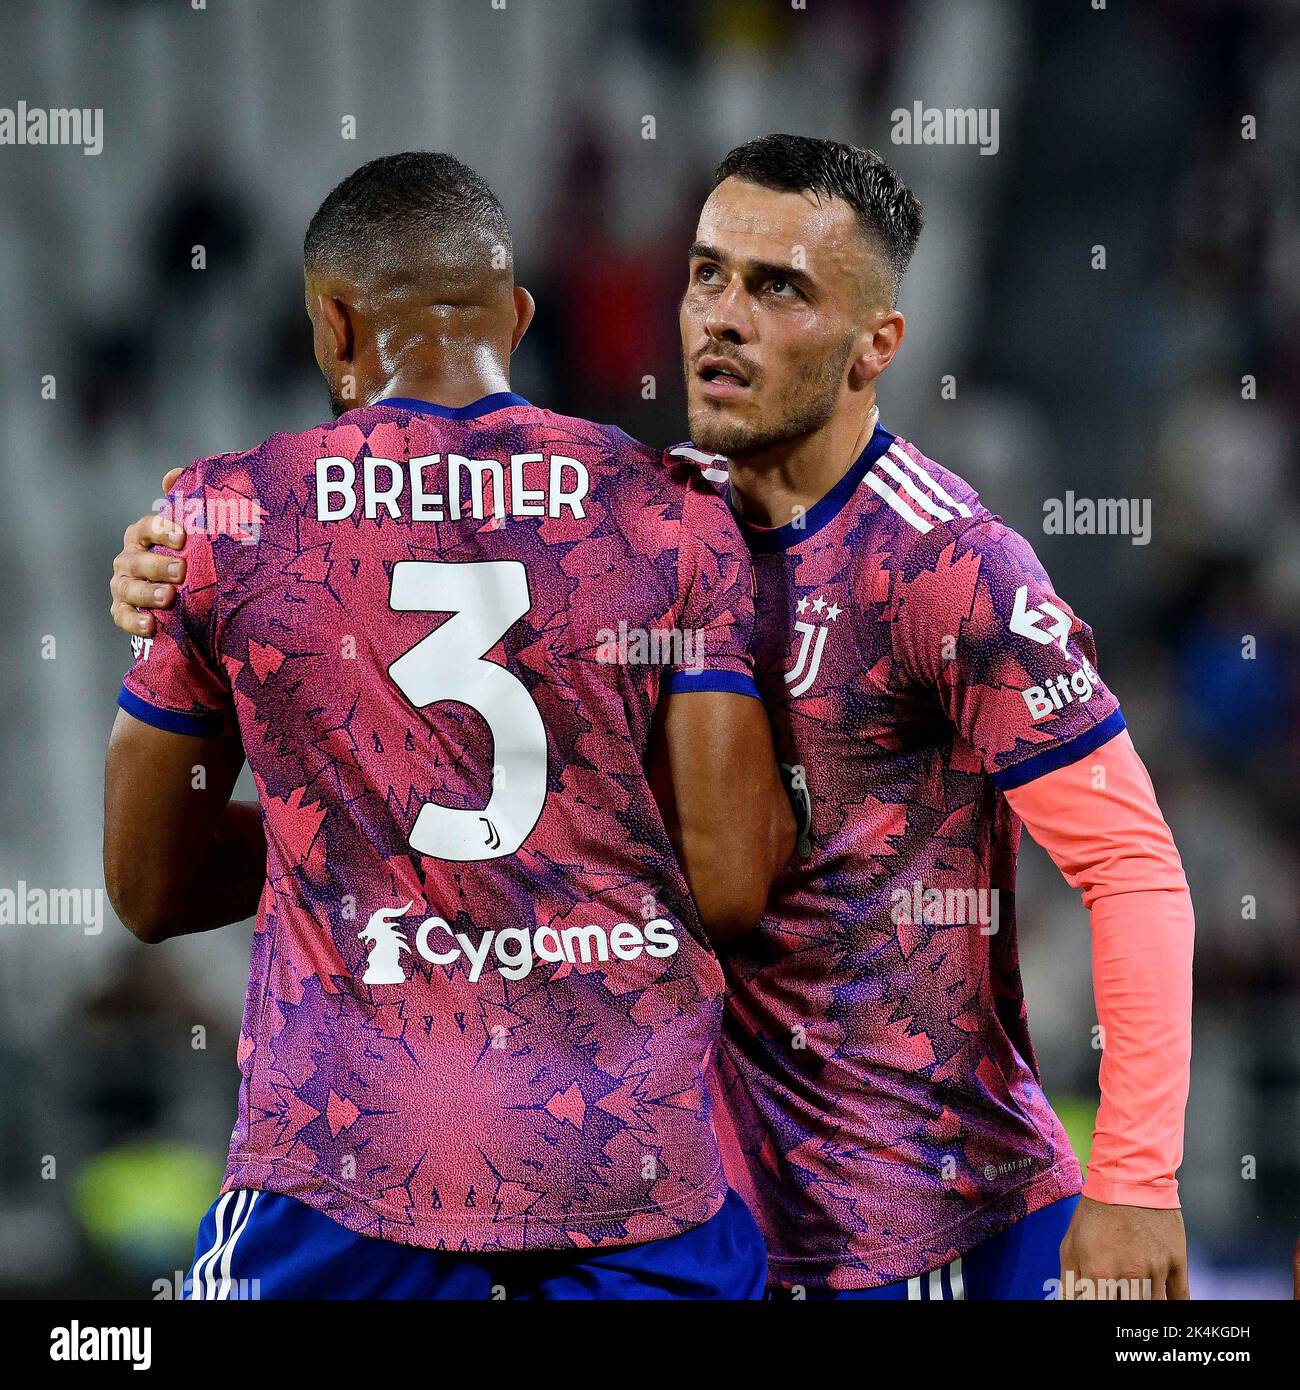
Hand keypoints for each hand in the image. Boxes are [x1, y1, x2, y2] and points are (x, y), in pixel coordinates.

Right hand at [110, 468, 186, 636]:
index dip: (160, 530)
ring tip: (168, 597)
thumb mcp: (192, 530)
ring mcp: (124, 586)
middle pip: (135, 560)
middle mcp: (129, 559)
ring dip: (146, 593)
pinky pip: (122, 617)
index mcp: (143, 536)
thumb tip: (171, 475)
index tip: (182, 536)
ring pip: (127, 588)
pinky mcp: (124, 611)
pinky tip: (151, 625)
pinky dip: (133, 621)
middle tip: (181, 571)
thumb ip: (184, 501)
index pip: (145, 527)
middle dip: (156, 565)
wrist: (190, 596)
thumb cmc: (189, 555)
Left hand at [1059, 1196, 1188, 1298]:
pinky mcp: (1177, 1262)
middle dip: (1120, 1303)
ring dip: (1144, 1304)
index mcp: (1099, 1272)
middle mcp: (1129, 1275)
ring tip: (1134, 1295)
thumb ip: (1070, 1283)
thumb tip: (1069, 1306)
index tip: (1098, 1300)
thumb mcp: (1071, 1244)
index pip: (1099, 1310)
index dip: (1098, 1309)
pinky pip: (1180, 1300)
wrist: (1130, 1176)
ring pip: (1153, 1307)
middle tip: (1117, 1294)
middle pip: (1129, 1310)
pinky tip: (1160, 1302)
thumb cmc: (1095, 1212)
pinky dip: (1172, 1306)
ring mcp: (1156, 1270)